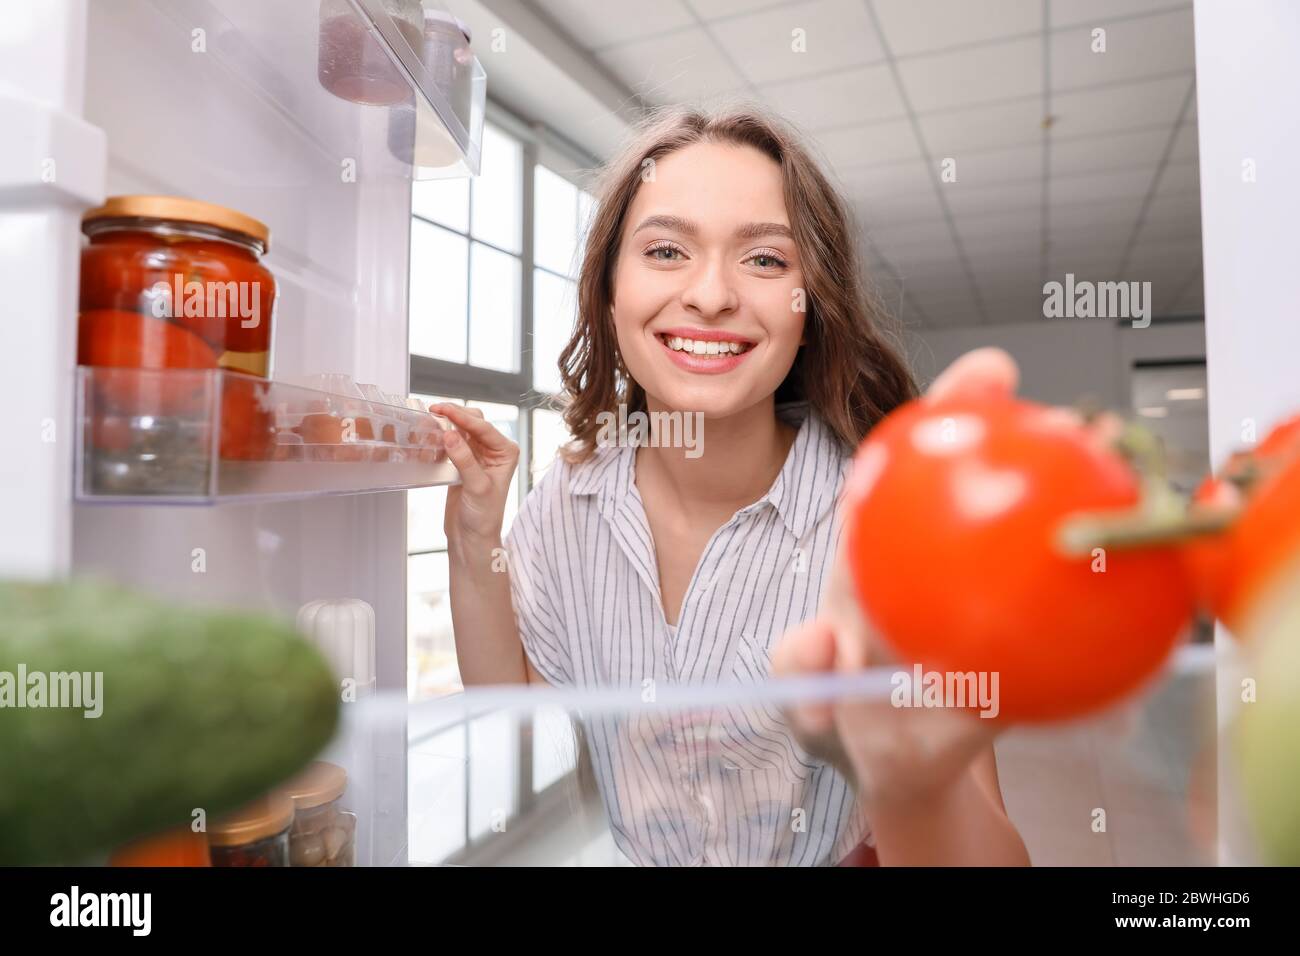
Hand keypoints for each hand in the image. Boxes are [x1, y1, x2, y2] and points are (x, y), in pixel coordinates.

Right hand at [430, 403, 519, 545]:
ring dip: (447, 423)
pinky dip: (442, 436)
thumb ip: (464, 460)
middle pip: (473, 421)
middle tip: (433, 410)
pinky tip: (431, 434)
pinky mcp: (463, 461)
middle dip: (455, 414)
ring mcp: (478, 454)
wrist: (472, 537)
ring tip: (430, 419)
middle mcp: (494, 450)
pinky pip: (452, 441)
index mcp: (506, 452)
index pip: (483, 427)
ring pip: (462, 429)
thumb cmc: (484, 517)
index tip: (443, 409)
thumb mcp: (476, 487)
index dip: (462, 416)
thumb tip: (450, 434)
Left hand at [771, 348, 1119, 811]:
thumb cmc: (839, 716)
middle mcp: (942, 569)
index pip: (916, 473)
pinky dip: (1103, 621)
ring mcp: (989, 612)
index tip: (990, 371)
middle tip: (1079, 418)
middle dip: (1035, 441)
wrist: (892, 776)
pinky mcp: (1029, 666)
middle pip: (991, 491)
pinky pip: (1066, 643)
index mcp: (884, 559)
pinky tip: (1147, 594)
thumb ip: (799, 669)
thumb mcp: (801, 694)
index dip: (952, 415)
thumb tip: (818, 643)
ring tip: (1126, 474)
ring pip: (1037, 552)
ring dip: (1085, 509)